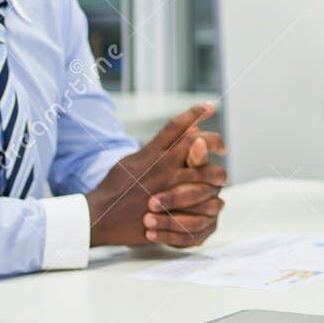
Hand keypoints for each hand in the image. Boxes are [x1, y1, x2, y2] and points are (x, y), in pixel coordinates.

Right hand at [86, 102, 227, 247]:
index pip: (176, 126)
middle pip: (197, 145)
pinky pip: (197, 201)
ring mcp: (167, 187)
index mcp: (150, 153)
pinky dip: (209, 198)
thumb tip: (181, 133)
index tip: (209, 105)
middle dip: (215, 142)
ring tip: (220, 175)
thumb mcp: (131, 161)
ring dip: (216, 172)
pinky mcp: (169, 209)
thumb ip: (155, 148)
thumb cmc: (115, 188)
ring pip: (203, 173)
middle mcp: (161, 166)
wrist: (100, 217)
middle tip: (222, 147)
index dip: (195, 113)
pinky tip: (216, 198)